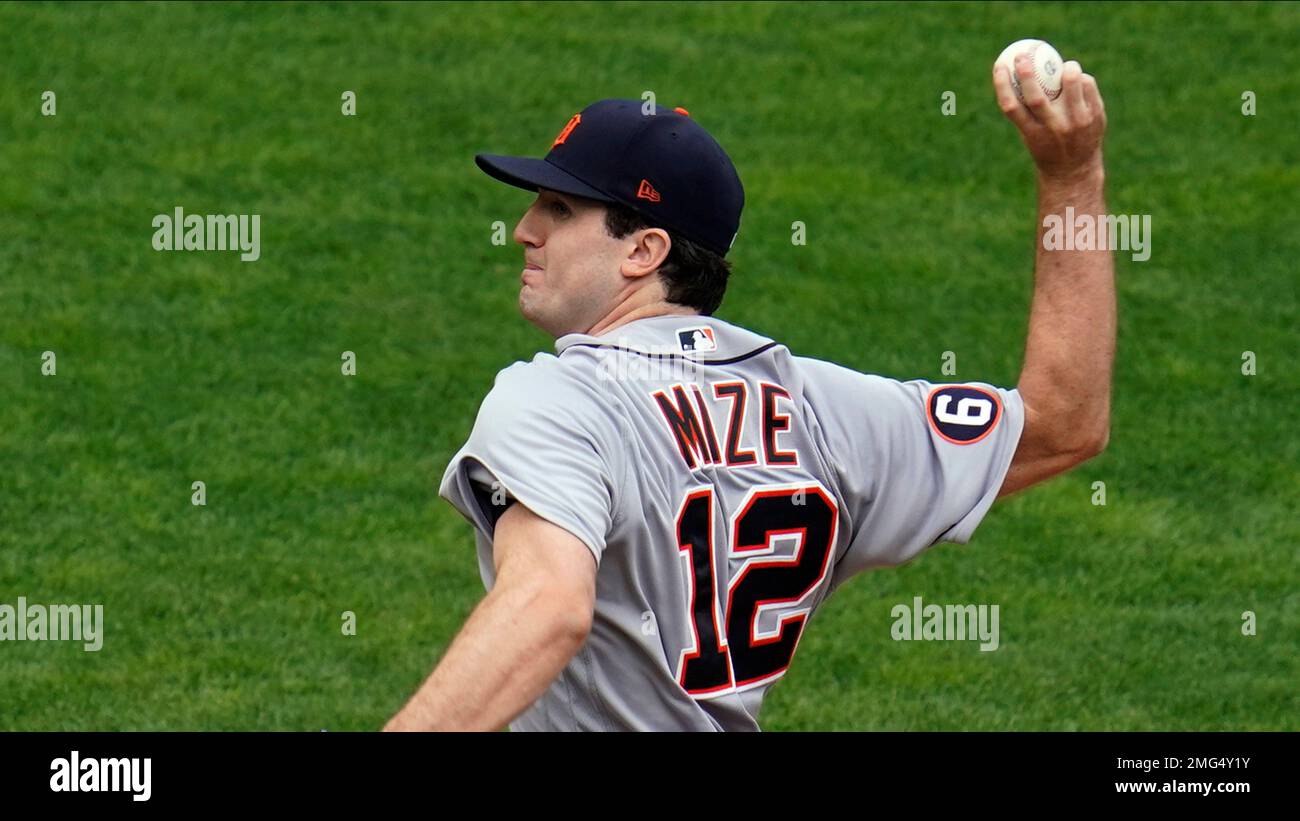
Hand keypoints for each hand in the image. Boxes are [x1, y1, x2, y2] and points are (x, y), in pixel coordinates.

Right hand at [994, 53, 1106, 183]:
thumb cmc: (1047, 146)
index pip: (1010, 106)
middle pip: (1036, 96)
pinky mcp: (1095, 116)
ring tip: (1065, 65)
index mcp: (1031, 132)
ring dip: (1067, 68)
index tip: (999, 65)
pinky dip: (1081, 79)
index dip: (1002, 84)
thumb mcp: (1030, 134)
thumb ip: (1025, 110)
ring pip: (1071, 84)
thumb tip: (1018, 71)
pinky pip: (1088, 86)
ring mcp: (1076, 122)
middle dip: (1027, 72)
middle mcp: (1052, 128)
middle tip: (1024, 54)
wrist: (1074, 170)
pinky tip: (1078, 80)